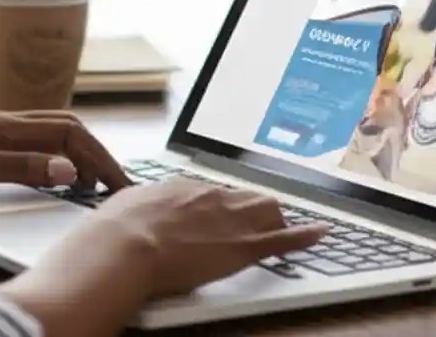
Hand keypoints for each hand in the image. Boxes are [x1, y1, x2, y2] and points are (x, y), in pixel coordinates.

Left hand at [0, 111, 130, 192]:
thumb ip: (21, 166)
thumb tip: (70, 168)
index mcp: (8, 126)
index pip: (71, 134)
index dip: (99, 157)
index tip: (118, 184)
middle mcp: (5, 123)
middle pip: (66, 129)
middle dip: (96, 153)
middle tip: (114, 184)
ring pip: (49, 135)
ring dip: (76, 153)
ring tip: (91, 181)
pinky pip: (29, 144)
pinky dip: (52, 157)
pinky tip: (49, 174)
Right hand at [88, 178, 329, 296]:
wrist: (124, 246)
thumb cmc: (114, 233)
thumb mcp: (122, 210)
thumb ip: (135, 209)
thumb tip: (130, 209)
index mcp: (181, 188)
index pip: (212, 194)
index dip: (218, 208)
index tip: (217, 217)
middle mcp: (210, 197)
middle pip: (244, 197)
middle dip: (250, 212)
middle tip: (247, 229)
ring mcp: (229, 220)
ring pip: (267, 210)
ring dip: (273, 221)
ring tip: (278, 232)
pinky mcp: (243, 247)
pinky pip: (282, 238)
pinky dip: (304, 236)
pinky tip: (320, 233)